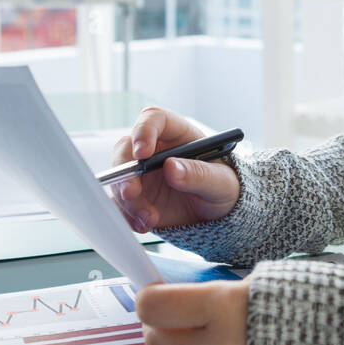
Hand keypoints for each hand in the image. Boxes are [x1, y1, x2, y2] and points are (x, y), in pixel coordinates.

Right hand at [111, 106, 241, 232]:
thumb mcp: (221, 182)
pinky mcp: (135, 196)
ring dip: (128, 201)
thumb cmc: (223, 187)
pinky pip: (120, 203)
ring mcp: (142, 174)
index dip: (143, 131)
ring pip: (120, 178)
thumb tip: (171, 167)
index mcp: (178, 134)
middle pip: (126, 149)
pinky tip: (143, 225)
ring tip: (149, 219)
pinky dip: (127, 216)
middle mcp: (154, 150)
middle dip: (125, 172)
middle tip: (132, 193)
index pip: (154, 119)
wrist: (217, 215)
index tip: (142, 153)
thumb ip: (198, 174)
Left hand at [136, 279, 250, 344]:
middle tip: (173, 317)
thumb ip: (216, 290)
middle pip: (156, 343)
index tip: (157, 292)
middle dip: (159, 327)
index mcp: (225, 306)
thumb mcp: (259, 281)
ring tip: (213, 338)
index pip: (153, 306)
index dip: (150, 297)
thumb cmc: (306, 302)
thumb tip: (180, 295)